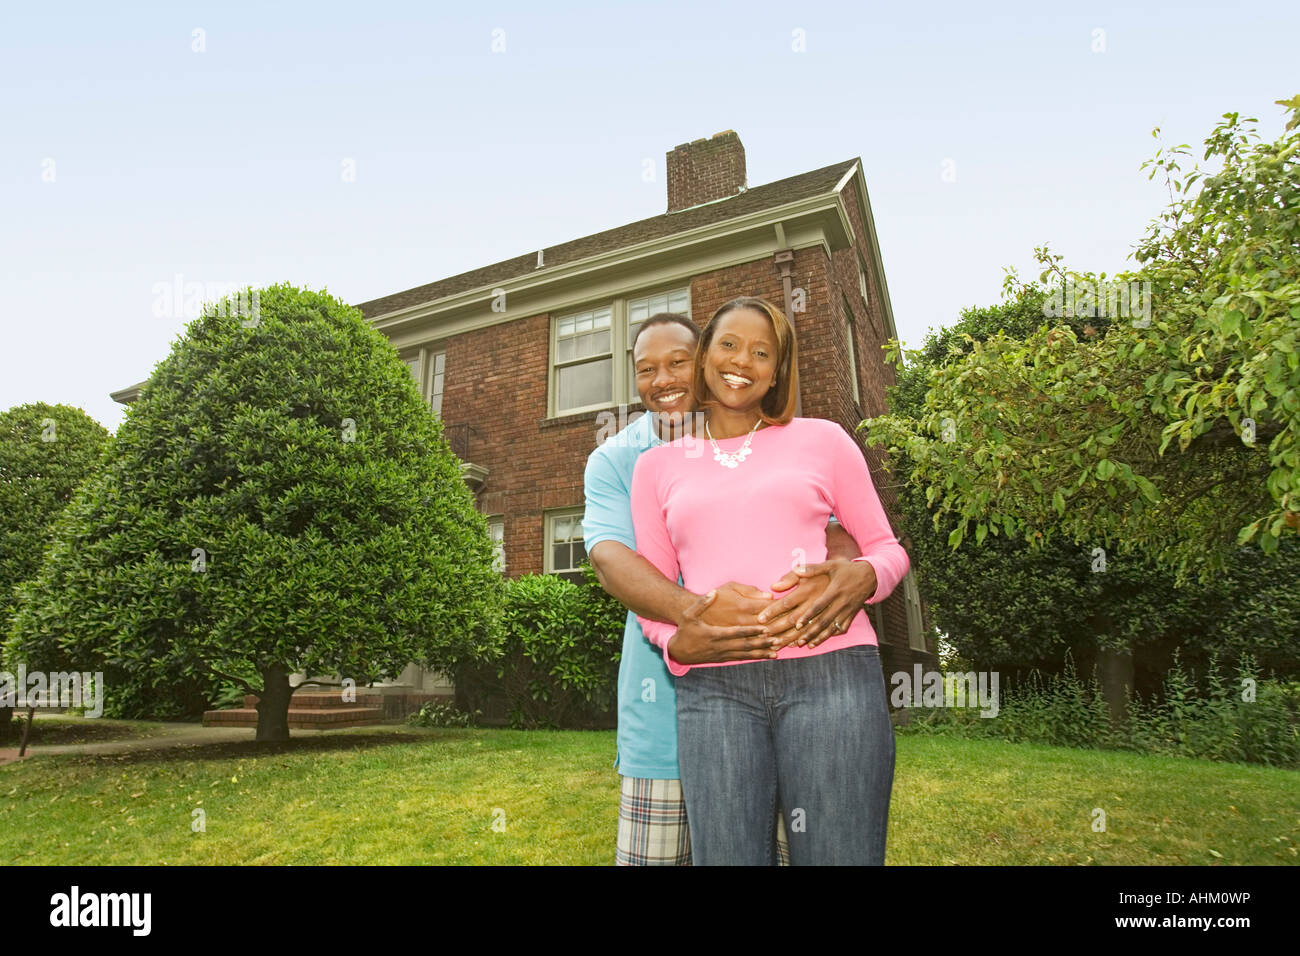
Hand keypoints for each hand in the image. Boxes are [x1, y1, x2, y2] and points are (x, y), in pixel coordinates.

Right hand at [667, 590, 777, 664]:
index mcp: (714, 633)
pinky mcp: (725, 658)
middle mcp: (721, 645)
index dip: (750, 630)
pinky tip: (768, 656)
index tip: (764, 628)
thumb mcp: (689, 614)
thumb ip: (701, 603)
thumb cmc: (686, 629)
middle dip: (762, 643)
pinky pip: (743, 658)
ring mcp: (723, 653)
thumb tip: (712, 592)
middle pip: (745, 644)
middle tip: (778, 639)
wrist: (680, 650)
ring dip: (762, 652)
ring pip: (746, 653)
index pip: (736, 631)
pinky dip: (756, 657)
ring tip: (777, 650)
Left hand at [759, 558, 877, 649]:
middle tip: (798, 641)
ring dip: (820, 637)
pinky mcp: (851, 615)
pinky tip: (821, 641)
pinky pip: (842, 628)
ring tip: (808, 645)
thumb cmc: (847, 569)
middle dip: (811, 632)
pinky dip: (831, 635)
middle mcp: (841, 603)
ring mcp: (847, 611)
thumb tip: (795, 570)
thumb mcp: (831, 565)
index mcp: (834, 590)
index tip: (797, 624)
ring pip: (832, 627)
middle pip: (824, 621)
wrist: (870, 575)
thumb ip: (813, 569)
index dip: (808, 615)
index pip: (819, 606)